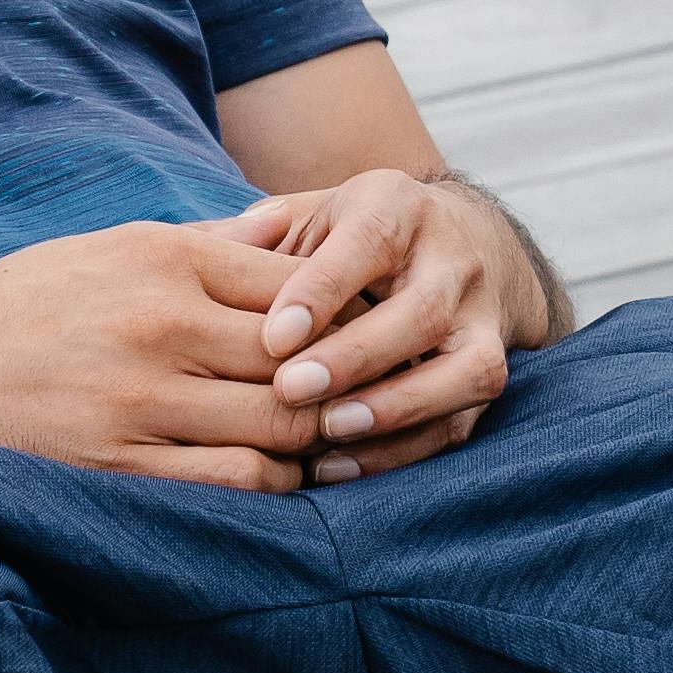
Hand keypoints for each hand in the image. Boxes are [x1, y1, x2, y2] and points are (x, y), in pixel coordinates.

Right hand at [0, 222, 340, 488]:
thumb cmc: (15, 310)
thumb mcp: (104, 252)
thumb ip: (199, 252)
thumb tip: (288, 241)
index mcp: (160, 256)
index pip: (297, 284)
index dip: (345, 315)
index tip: (365, 337)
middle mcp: (156, 323)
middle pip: (303, 356)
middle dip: (345, 381)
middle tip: (369, 400)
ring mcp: (137, 400)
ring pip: (280, 425)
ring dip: (314, 441)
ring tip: (327, 445)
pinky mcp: (116, 468)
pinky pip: (233, 484)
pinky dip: (271, 485)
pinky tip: (274, 479)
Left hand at [225, 165, 548, 477]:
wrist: (460, 246)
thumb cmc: (353, 240)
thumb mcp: (310, 217)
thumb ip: (254, 237)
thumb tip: (184, 245)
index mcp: (398, 207)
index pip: (368, 242)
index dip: (321, 291)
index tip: (272, 338)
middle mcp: (453, 260)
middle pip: (421, 311)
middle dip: (357, 355)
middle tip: (290, 390)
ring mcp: (482, 322)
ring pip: (463, 370)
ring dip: (395, 407)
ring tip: (326, 433)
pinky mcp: (487, 374)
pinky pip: (459, 421)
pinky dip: (402, 450)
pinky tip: (338, 465)